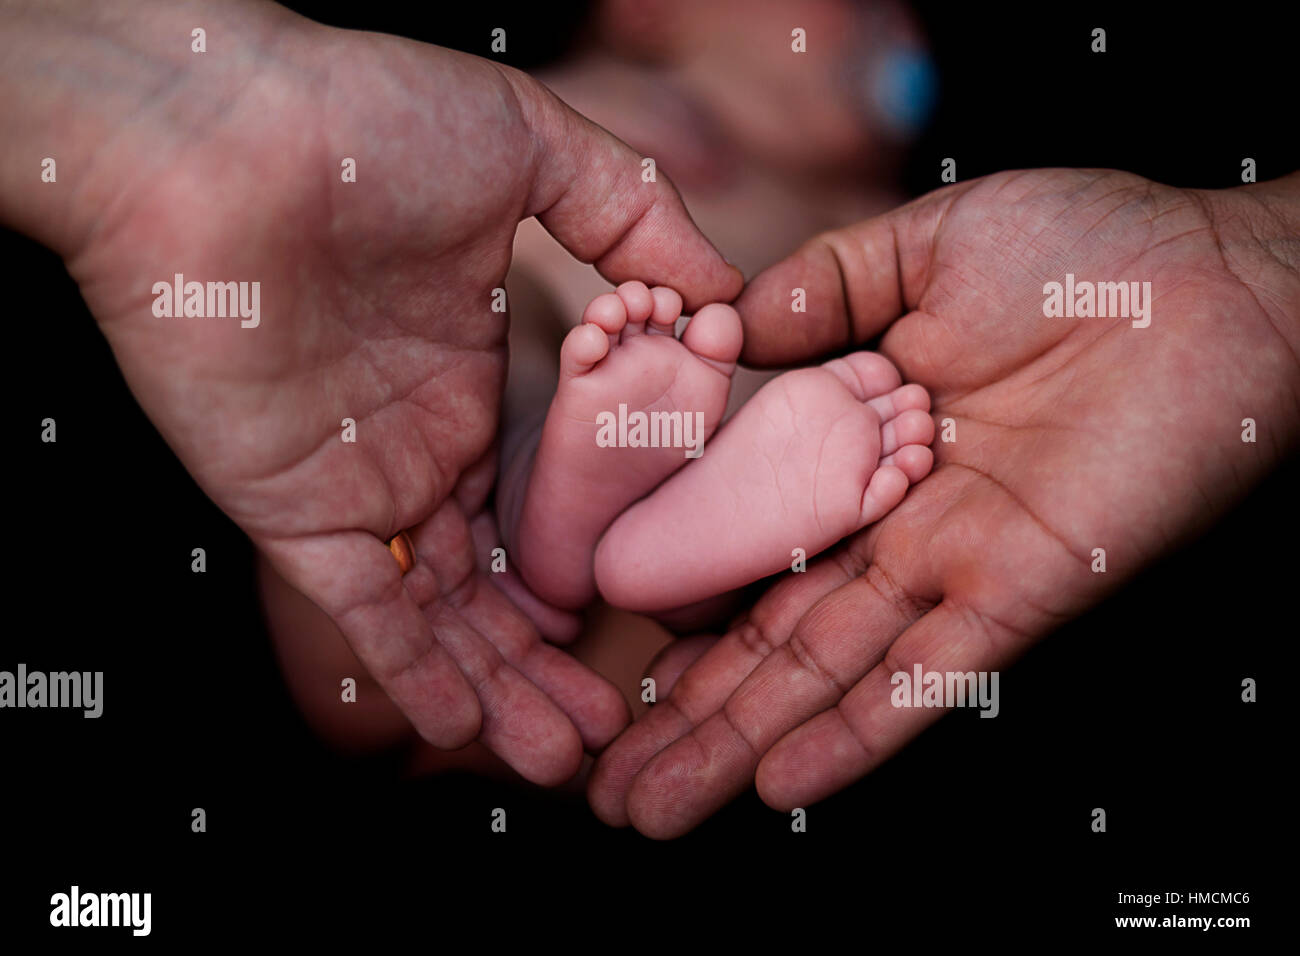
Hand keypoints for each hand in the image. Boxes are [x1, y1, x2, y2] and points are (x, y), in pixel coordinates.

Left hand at [3, 0, 739, 782]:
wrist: (211, 129)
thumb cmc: (365, 118)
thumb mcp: (530, 146)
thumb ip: (633, 213)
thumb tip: (722, 285)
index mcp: (475, 379)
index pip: (541, 500)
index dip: (593, 563)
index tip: (651, 609)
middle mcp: (422, 444)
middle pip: (495, 580)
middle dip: (550, 658)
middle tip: (612, 725)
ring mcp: (360, 482)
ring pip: (439, 615)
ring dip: (499, 688)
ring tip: (564, 755)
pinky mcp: (295, 508)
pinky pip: (360, 611)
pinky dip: (411, 672)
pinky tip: (464, 728)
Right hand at [589, 167, 1299, 833]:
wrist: (1216, 275)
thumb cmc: (1084, 246)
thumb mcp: (921, 247)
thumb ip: (819, 290)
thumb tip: (720, 327)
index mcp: (869, 450)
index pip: (756, 542)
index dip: (683, 595)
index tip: (610, 646)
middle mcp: (902, 524)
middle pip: (777, 636)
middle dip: (692, 713)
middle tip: (610, 783)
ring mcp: (959, 563)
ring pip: (832, 671)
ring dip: (743, 742)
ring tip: (654, 806)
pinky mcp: (1026, 590)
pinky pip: (933, 677)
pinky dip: (858, 733)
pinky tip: (780, 787)